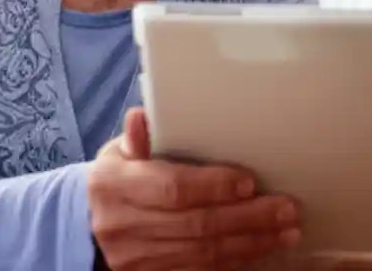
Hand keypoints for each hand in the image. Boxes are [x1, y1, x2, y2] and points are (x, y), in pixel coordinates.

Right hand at [89, 107, 301, 269]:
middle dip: (248, 217)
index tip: (249, 181)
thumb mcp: (117, 154)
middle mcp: (125, 225)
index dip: (213, 186)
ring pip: (204, 253)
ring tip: (286, 231)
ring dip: (251, 242)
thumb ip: (138, 138)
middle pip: (196, 224)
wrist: (85, 227)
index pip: (172, 188)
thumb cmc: (115, 181)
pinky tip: (261, 249)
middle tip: (286, 208)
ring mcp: (138, 258)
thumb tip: (141, 115)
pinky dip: (235, 261)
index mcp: (116, 185)